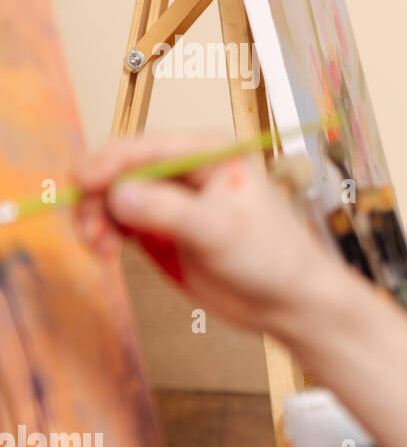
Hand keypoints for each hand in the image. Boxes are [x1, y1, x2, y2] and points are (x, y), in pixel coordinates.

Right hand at [73, 133, 346, 336]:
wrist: (286, 300)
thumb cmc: (271, 257)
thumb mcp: (219, 231)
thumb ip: (168, 212)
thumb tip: (118, 195)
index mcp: (208, 152)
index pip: (145, 146)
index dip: (108, 162)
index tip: (82, 184)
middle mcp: (185, 169)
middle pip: (119, 168)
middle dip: (97, 195)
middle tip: (94, 231)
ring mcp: (170, 198)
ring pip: (112, 195)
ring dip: (95, 216)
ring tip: (101, 248)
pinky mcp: (160, 227)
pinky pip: (116, 219)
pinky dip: (103, 231)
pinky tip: (106, 250)